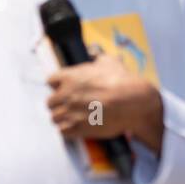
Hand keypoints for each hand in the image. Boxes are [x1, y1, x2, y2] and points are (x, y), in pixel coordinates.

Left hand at [46, 53, 162, 151]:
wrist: (133, 102)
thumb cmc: (122, 82)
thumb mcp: (110, 62)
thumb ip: (97, 56)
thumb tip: (93, 51)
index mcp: (70, 77)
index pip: (51, 81)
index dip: (58, 85)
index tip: (65, 88)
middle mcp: (67, 95)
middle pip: (50, 102)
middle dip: (59, 103)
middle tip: (70, 105)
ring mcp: (71, 112)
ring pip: (55, 118)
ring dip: (63, 118)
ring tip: (73, 118)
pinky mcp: (78, 128)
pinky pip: (63, 131)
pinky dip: (68, 131)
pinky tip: (76, 127)